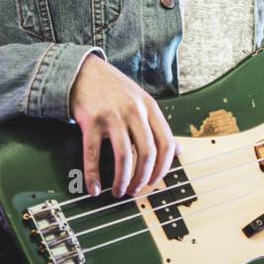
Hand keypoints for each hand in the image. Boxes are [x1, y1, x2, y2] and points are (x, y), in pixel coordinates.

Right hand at [68, 54, 179, 197]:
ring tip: (119, 191)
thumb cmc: (114, 89)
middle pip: (147, 153)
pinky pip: (93, 154)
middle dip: (143, 178)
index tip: (155, 181)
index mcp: (150, 107)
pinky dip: (93, 175)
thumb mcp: (142, 101)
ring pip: (123, 156)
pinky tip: (94, 187)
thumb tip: (179, 150)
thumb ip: (159, 125)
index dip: (163, 167)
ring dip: (122, 180)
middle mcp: (134, 111)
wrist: (84, 71)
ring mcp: (112, 115)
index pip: (166, 143)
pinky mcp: (91, 120)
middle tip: (136, 191)